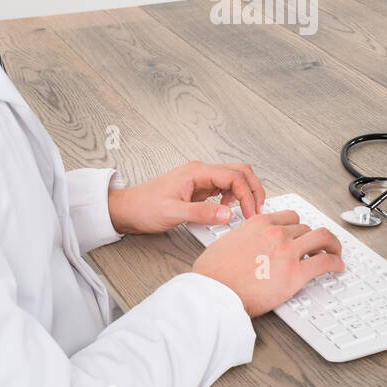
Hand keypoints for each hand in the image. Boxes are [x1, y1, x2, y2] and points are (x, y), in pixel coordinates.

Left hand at [106, 160, 266, 234]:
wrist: (128, 210)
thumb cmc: (145, 207)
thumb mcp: (173, 213)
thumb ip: (202, 213)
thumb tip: (227, 214)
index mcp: (196, 172)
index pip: (233, 176)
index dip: (247, 195)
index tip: (251, 213)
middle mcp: (200, 172)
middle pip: (238, 172)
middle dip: (252, 189)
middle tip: (258, 209)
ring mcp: (200, 179)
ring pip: (233, 179)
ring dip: (244, 193)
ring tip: (246, 212)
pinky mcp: (198, 189)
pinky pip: (223, 188)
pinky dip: (232, 198)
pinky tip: (227, 211)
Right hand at [192, 209, 344, 316]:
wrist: (213, 294)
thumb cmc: (213, 275)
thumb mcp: (224, 243)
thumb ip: (241, 239)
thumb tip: (243, 245)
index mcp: (257, 225)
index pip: (289, 217)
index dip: (298, 226)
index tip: (302, 233)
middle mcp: (275, 234)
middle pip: (306, 228)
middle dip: (314, 238)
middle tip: (320, 245)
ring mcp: (287, 252)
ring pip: (321, 239)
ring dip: (330, 246)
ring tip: (334, 253)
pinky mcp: (295, 273)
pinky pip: (325, 262)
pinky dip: (335, 263)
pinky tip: (337, 266)